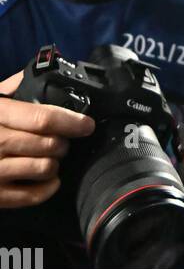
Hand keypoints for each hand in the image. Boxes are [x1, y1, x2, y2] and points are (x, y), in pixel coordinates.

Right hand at [0, 69, 94, 208]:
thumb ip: (13, 86)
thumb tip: (42, 72)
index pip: (42, 118)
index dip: (71, 121)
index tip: (86, 124)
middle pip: (48, 144)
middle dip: (64, 142)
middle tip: (64, 140)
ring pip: (44, 168)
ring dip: (55, 162)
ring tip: (51, 156)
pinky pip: (32, 196)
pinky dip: (48, 187)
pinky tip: (49, 178)